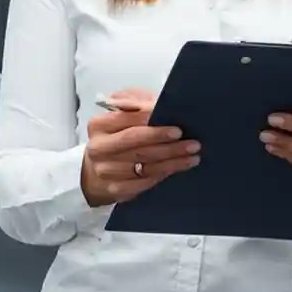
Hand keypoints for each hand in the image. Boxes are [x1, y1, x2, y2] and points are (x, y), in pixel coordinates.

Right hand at [81, 89, 199, 206]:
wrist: (98, 168)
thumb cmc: (118, 133)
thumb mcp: (125, 111)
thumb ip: (137, 102)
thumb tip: (155, 105)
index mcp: (98, 125)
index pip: (127, 121)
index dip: (153, 124)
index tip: (176, 129)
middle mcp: (99, 148)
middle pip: (137, 145)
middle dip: (167, 144)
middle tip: (191, 143)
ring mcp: (106, 171)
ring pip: (145, 165)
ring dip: (172, 161)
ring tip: (192, 156)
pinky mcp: (116, 189)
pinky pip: (144, 182)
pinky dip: (164, 174)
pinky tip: (178, 168)